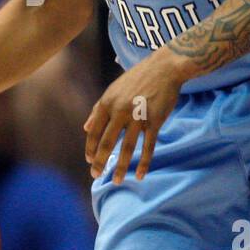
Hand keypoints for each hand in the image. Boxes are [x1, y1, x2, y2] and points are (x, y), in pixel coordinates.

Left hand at [83, 49, 188, 183]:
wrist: (165, 68)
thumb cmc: (138, 78)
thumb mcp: (114, 90)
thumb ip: (98, 109)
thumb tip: (85, 128)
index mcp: (108, 102)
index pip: (94, 130)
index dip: (90, 147)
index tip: (89, 161)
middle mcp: (120, 110)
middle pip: (107, 141)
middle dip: (100, 161)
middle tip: (95, 175)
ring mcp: (138, 116)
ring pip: (127, 147)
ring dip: (120, 166)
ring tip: (116, 181)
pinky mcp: (155, 121)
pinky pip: (148, 146)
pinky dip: (144, 162)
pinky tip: (140, 175)